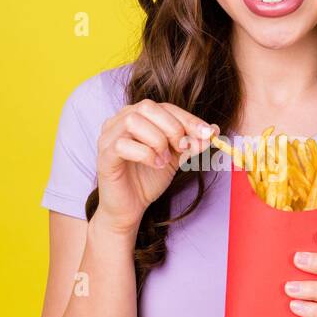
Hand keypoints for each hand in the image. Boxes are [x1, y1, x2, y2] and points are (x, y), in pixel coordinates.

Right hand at [95, 99, 217, 235]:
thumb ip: (191, 143)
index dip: (189, 119)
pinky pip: (123, 145)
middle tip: (183, 148)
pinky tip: (155, 165)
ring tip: (164, 160)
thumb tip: (213, 130)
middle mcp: (120, 121)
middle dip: (172, 127)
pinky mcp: (104, 156)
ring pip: (134, 121)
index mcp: (138, 116)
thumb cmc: (148, 179)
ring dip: (157, 140)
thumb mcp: (177, 158)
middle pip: (148, 107)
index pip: (165, 107)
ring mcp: (108, 137)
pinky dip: (145, 154)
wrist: (130, 208)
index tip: (208, 133)